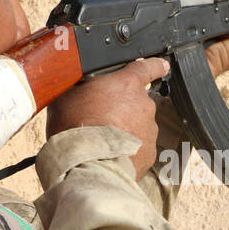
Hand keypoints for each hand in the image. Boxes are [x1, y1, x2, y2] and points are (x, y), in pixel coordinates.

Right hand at [46, 56, 169, 179]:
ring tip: (103, 140)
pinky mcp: (150, 153)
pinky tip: (111, 153)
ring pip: (138, 125)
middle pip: (136, 101)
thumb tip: (74, 85)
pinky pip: (139, 147)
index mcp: (127, 84)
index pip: (147, 67)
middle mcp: (144, 105)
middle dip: (122, 107)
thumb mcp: (66, 97)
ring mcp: (150, 130)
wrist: (87, 164)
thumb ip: (79, 87)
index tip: (161, 65)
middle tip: (101, 117)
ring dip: (125, 129)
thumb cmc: (76, 127)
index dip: (154, 65)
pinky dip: (128, 149)